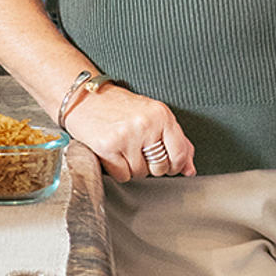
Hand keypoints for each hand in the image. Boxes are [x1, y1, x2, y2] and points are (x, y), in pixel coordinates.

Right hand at [63, 85, 196, 182]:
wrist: (85, 99)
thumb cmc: (119, 108)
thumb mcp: (153, 117)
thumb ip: (177, 142)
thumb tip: (190, 170)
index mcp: (162, 114)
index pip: (180, 154)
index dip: (174, 165)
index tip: (167, 162)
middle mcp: (146, 124)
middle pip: (160, 168)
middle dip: (150, 165)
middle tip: (137, 149)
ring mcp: (127, 136)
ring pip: (140, 174)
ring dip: (131, 167)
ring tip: (123, 147)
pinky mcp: (108, 147)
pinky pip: (122, 176)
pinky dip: (117, 170)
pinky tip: (112, 153)